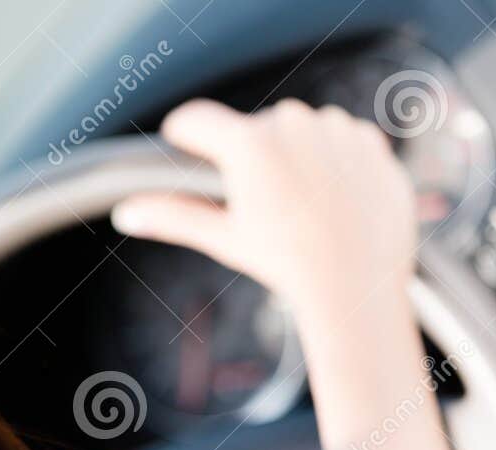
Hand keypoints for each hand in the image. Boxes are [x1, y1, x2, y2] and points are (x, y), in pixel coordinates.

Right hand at [111, 98, 416, 317]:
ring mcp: (334, 127)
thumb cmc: (286, 263)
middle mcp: (291, 122)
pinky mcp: (369, 139)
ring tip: (303, 206)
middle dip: (250, 159)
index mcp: (249, 144)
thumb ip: (173, 216)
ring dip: (294, 158)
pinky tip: (335, 200)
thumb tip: (126, 213)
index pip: (195, 119)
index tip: (184, 150)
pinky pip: (339, 140)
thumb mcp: (225, 239)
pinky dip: (334, 163)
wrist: (359, 283)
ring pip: (298, 133)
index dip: (183, 137)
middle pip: (251, 130)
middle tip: (264, 206)